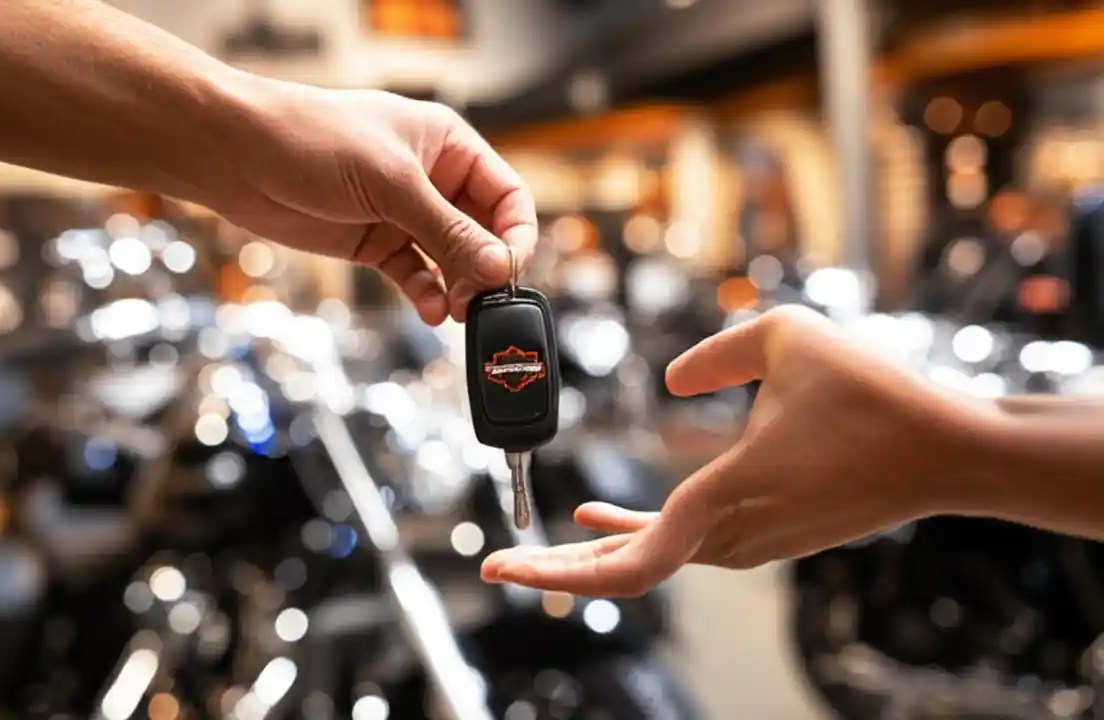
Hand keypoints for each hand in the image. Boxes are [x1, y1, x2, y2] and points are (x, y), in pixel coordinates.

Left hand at [216, 77, 535, 324]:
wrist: (237, 155)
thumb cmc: (309, 139)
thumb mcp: (390, 183)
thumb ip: (448, 230)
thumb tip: (499, 268)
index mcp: (448, 145)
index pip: (507, 196)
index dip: (515, 236)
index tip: (508, 272)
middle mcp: (432, 179)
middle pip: (483, 234)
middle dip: (485, 270)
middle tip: (478, 301)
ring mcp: (402, 213)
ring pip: (450, 260)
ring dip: (457, 288)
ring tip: (454, 311)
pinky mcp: (374, 242)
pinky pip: (415, 275)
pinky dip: (425, 295)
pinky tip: (428, 310)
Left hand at [481, 306, 990, 596]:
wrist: (950, 450)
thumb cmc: (875, 395)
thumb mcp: (786, 337)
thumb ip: (714, 352)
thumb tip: (675, 378)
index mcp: (725, 497)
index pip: (628, 561)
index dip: (556, 570)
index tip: (500, 565)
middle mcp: (734, 534)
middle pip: (627, 572)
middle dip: (557, 573)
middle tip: (498, 567)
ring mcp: (754, 541)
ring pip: (653, 557)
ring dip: (594, 553)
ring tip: (539, 546)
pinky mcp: (769, 533)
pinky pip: (682, 542)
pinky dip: (634, 536)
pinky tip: (600, 523)